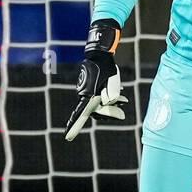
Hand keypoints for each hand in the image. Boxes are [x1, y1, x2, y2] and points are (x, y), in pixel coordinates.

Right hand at [65, 19, 127, 140]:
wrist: (100, 55)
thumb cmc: (107, 70)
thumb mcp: (114, 85)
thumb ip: (112, 98)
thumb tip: (110, 105)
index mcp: (87, 95)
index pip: (80, 114)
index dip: (74, 126)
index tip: (67, 137)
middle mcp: (84, 94)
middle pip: (95, 111)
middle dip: (109, 113)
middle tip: (122, 114)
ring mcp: (86, 90)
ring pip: (98, 103)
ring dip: (111, 105)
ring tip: (124, 101)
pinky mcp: (90, 87)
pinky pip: (99, 97)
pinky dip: (108, 98)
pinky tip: (120, 96)